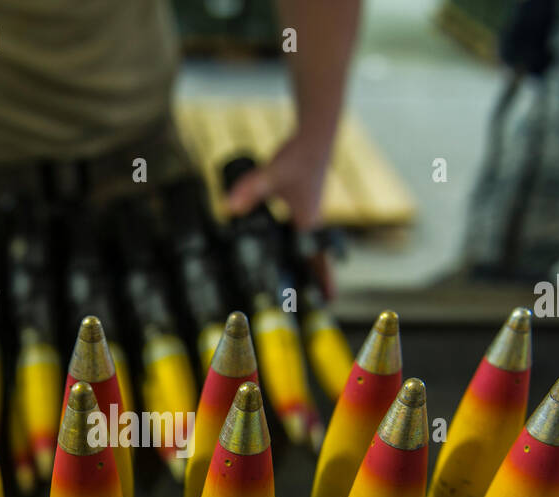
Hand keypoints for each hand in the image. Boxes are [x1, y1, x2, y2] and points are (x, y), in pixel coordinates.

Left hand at [224, 134, 335, 297]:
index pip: (318, 259)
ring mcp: (306, 213)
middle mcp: (310, 222)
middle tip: (305, 300)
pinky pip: (295, 232)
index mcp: (308, 223)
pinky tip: (276, 245)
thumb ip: (251, 189)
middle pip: (312, 258)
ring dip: (300, 262)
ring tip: (292, 281)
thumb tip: (229, 207)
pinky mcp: (299, 204)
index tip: (329, 300)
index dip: (323, 281)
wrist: (314, 133)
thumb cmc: (300, 155)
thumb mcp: (272, 174)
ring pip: (303, 246)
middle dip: (310, 279)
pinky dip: (289, 243)